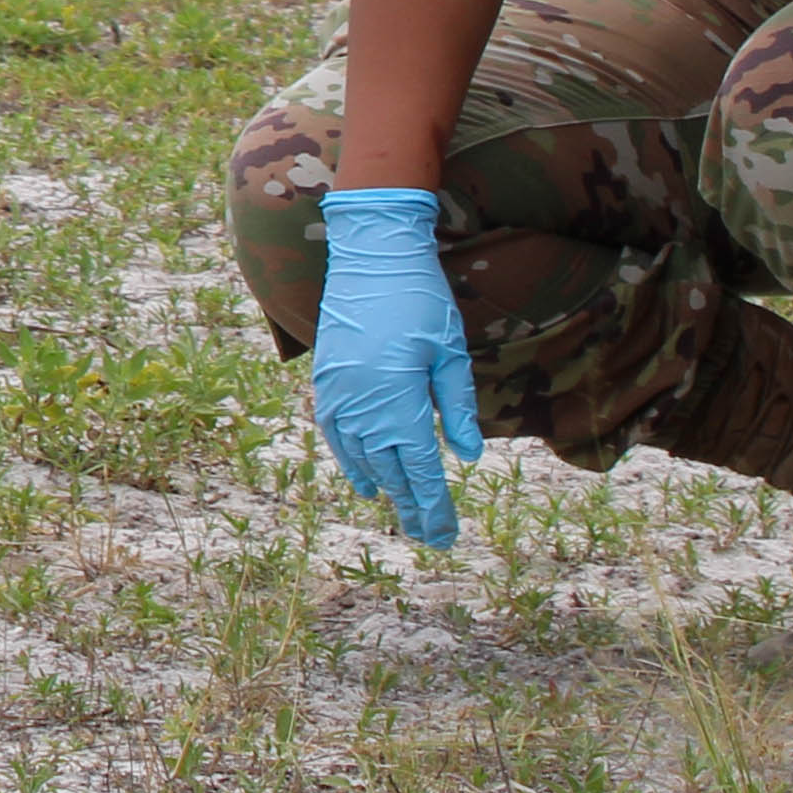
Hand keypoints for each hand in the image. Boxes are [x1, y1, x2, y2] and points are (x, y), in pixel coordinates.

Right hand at [306, 187, 481, 548]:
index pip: (418, 469)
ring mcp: (339, 394)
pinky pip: (336, 435)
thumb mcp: (451, 352)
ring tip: (405, 513)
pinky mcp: (326, 381)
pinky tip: (365, 481)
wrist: (371, 255)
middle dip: (413, 507)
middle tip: (431, 538)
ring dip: (384, 488)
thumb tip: (466, 457)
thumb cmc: (420, 299)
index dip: (433, 506)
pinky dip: (351, 462)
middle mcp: (364, 405)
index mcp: (398, 400)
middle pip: (390, 472)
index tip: (445, 535)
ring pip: (361, 458)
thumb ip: (458, 406)